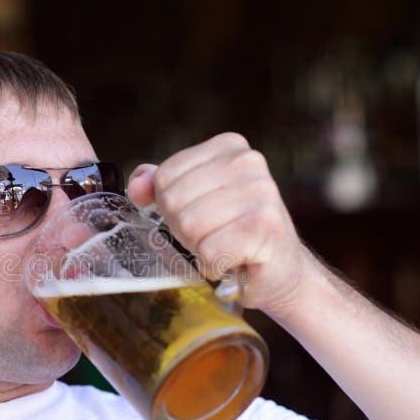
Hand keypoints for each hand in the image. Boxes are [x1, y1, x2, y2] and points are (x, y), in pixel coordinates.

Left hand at [126, 133, 308, 312]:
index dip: (169, 206)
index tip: (198, 217)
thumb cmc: (234, 235)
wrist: (282, 271)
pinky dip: (213, 265)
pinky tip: (232, 262)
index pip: (166, 175)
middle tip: (211, 237)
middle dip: (183, 230)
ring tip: (223, 248)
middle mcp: (248, 162)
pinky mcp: (265, 225)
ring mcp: (261, 191)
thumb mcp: (195, 201)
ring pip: (190, 226)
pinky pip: (210, 250)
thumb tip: (137, 187)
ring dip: (199, 249)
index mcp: (229, 147)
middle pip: (174, 201)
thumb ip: (162, 186)